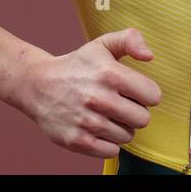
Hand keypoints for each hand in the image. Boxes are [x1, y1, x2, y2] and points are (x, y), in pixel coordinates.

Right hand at [15, 28, 161, 158]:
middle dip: (135, 111)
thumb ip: (130, 40)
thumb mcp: (102, 44)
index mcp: (110, 74)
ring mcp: (87, 122)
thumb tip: (149, 56)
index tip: (134, 91)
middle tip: (120, 104)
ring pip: (128, 136)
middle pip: (143, 119)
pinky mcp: (77, 141)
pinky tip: (99, 129)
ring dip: (121, 127)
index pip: (153, 96)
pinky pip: (112, 151)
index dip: (146, 93)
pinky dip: (109, 143)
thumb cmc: (77, 65)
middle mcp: (99, 99)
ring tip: (106, 114)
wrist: (37, 85)